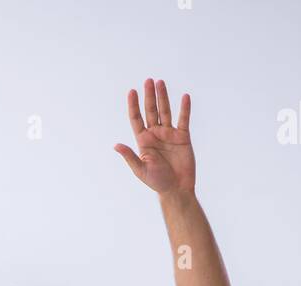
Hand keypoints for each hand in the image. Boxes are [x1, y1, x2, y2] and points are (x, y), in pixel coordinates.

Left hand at [114, 79, 194, 195]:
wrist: (177, 189)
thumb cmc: (157, 182)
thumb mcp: (141, 170)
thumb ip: (130, 156)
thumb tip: (116, 145)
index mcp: (143, 141)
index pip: (136, 119)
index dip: (133, 105)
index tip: (132, 91)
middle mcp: (155, 134)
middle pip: (151, 111)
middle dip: (149, 96)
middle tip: (148, 81)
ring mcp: (169, 134)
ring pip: (165, 111)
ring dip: (163, 97)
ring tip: (160, 82)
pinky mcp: (182, 137)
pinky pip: (183, 119)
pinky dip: (184, 109)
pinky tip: (184, 97)